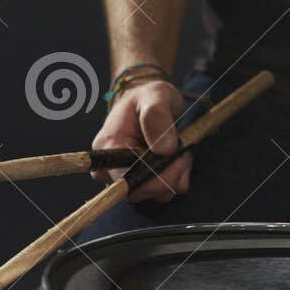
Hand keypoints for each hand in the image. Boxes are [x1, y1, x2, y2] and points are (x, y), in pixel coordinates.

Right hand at [91, 78, 190, 201]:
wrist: (147, 105)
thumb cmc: (148, 98)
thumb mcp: (155, 95)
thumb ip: (156, 116)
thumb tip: (164, 149)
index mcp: (108, 148)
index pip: (126, 180)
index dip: (156, 177)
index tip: (176, 157)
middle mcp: (110, 170)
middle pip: (143, 191)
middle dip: (171, 172)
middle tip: (181, 145)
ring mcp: (125, 179)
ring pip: (157, 194)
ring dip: (176, 172)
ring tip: (176, 146)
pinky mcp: (139, 184)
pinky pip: (164, 192)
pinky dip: (177, 176)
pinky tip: (175, 156)